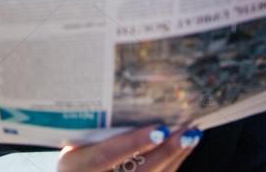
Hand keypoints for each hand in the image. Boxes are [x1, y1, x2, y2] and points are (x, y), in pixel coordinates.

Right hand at [57, 124, 202, 171]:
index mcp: (76, 165)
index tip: (158, 129)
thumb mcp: (74, 140)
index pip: (106, 156)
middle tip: (185, 132)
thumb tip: (130, 102)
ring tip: (191, 136)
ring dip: (175, 157)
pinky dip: (173, 163)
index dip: (133, 143)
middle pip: (138, 171)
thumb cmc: (75, 152)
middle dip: (165, 152)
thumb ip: (97, 129)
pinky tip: (183, 148)